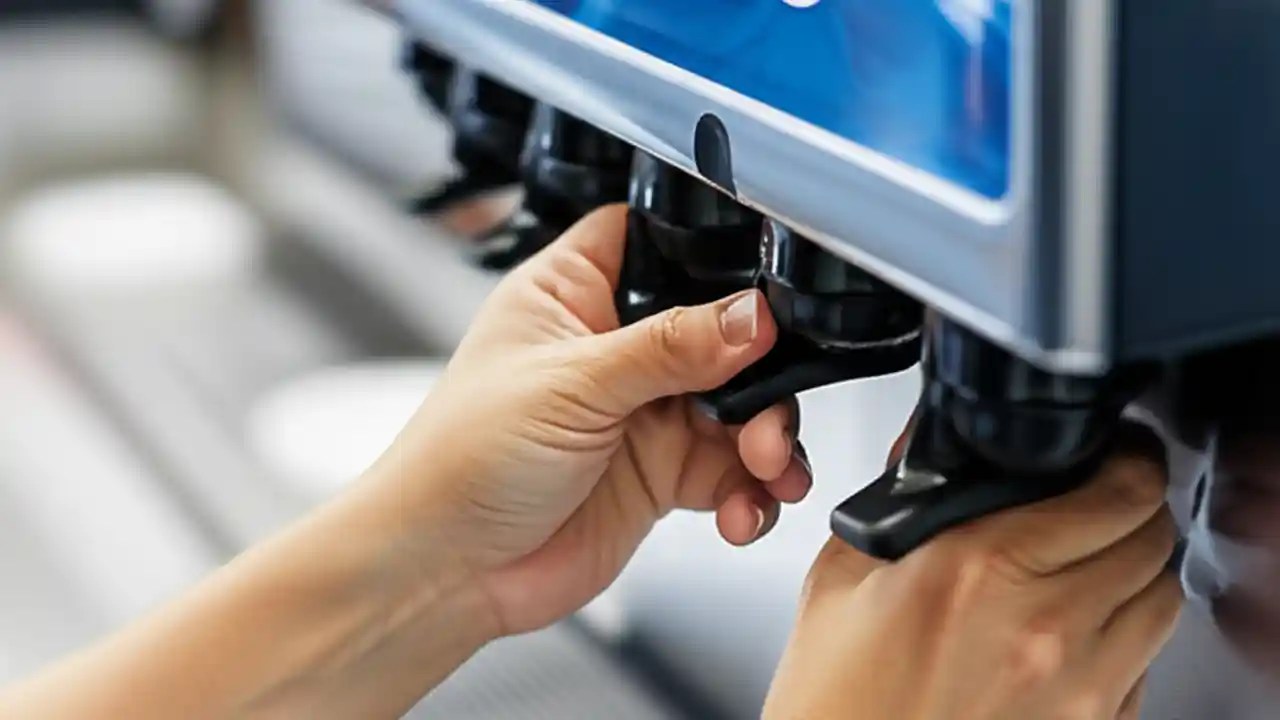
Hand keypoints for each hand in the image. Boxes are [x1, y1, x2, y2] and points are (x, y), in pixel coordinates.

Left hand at [369, 205, 811, 636]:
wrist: (446, 570)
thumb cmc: (462, 461)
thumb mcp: (572, 385)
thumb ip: (669, 347)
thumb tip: (752, 314)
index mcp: (574, 293)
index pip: (656, 239)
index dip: (712, 252)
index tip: (764, 282)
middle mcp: (614, 347)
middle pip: (722, 331)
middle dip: (761, 372)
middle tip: (767, 411)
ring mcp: (642, 413)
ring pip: (739, 406)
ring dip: (767, 438)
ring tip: (767, 469)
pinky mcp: (660, 475)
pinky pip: (730, 473)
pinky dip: (750, 492)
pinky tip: (742, 512)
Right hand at [765, 427, 1182, 719]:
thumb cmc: (836, 698)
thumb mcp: (842, 576)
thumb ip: (896, 500)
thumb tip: (931, 446)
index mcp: (979, 567)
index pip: (1118, 491)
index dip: (1128, 458)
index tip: (1114, 451)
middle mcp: (1044, 625)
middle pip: (1154, 538)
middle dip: (1134, 506)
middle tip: (1103, 497)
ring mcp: (1078, 686)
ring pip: (1164, 599)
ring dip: (1138, 568)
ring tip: (1096, 561)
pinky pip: (1147, 663)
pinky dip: (1126, 632)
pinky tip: (1079, 626)